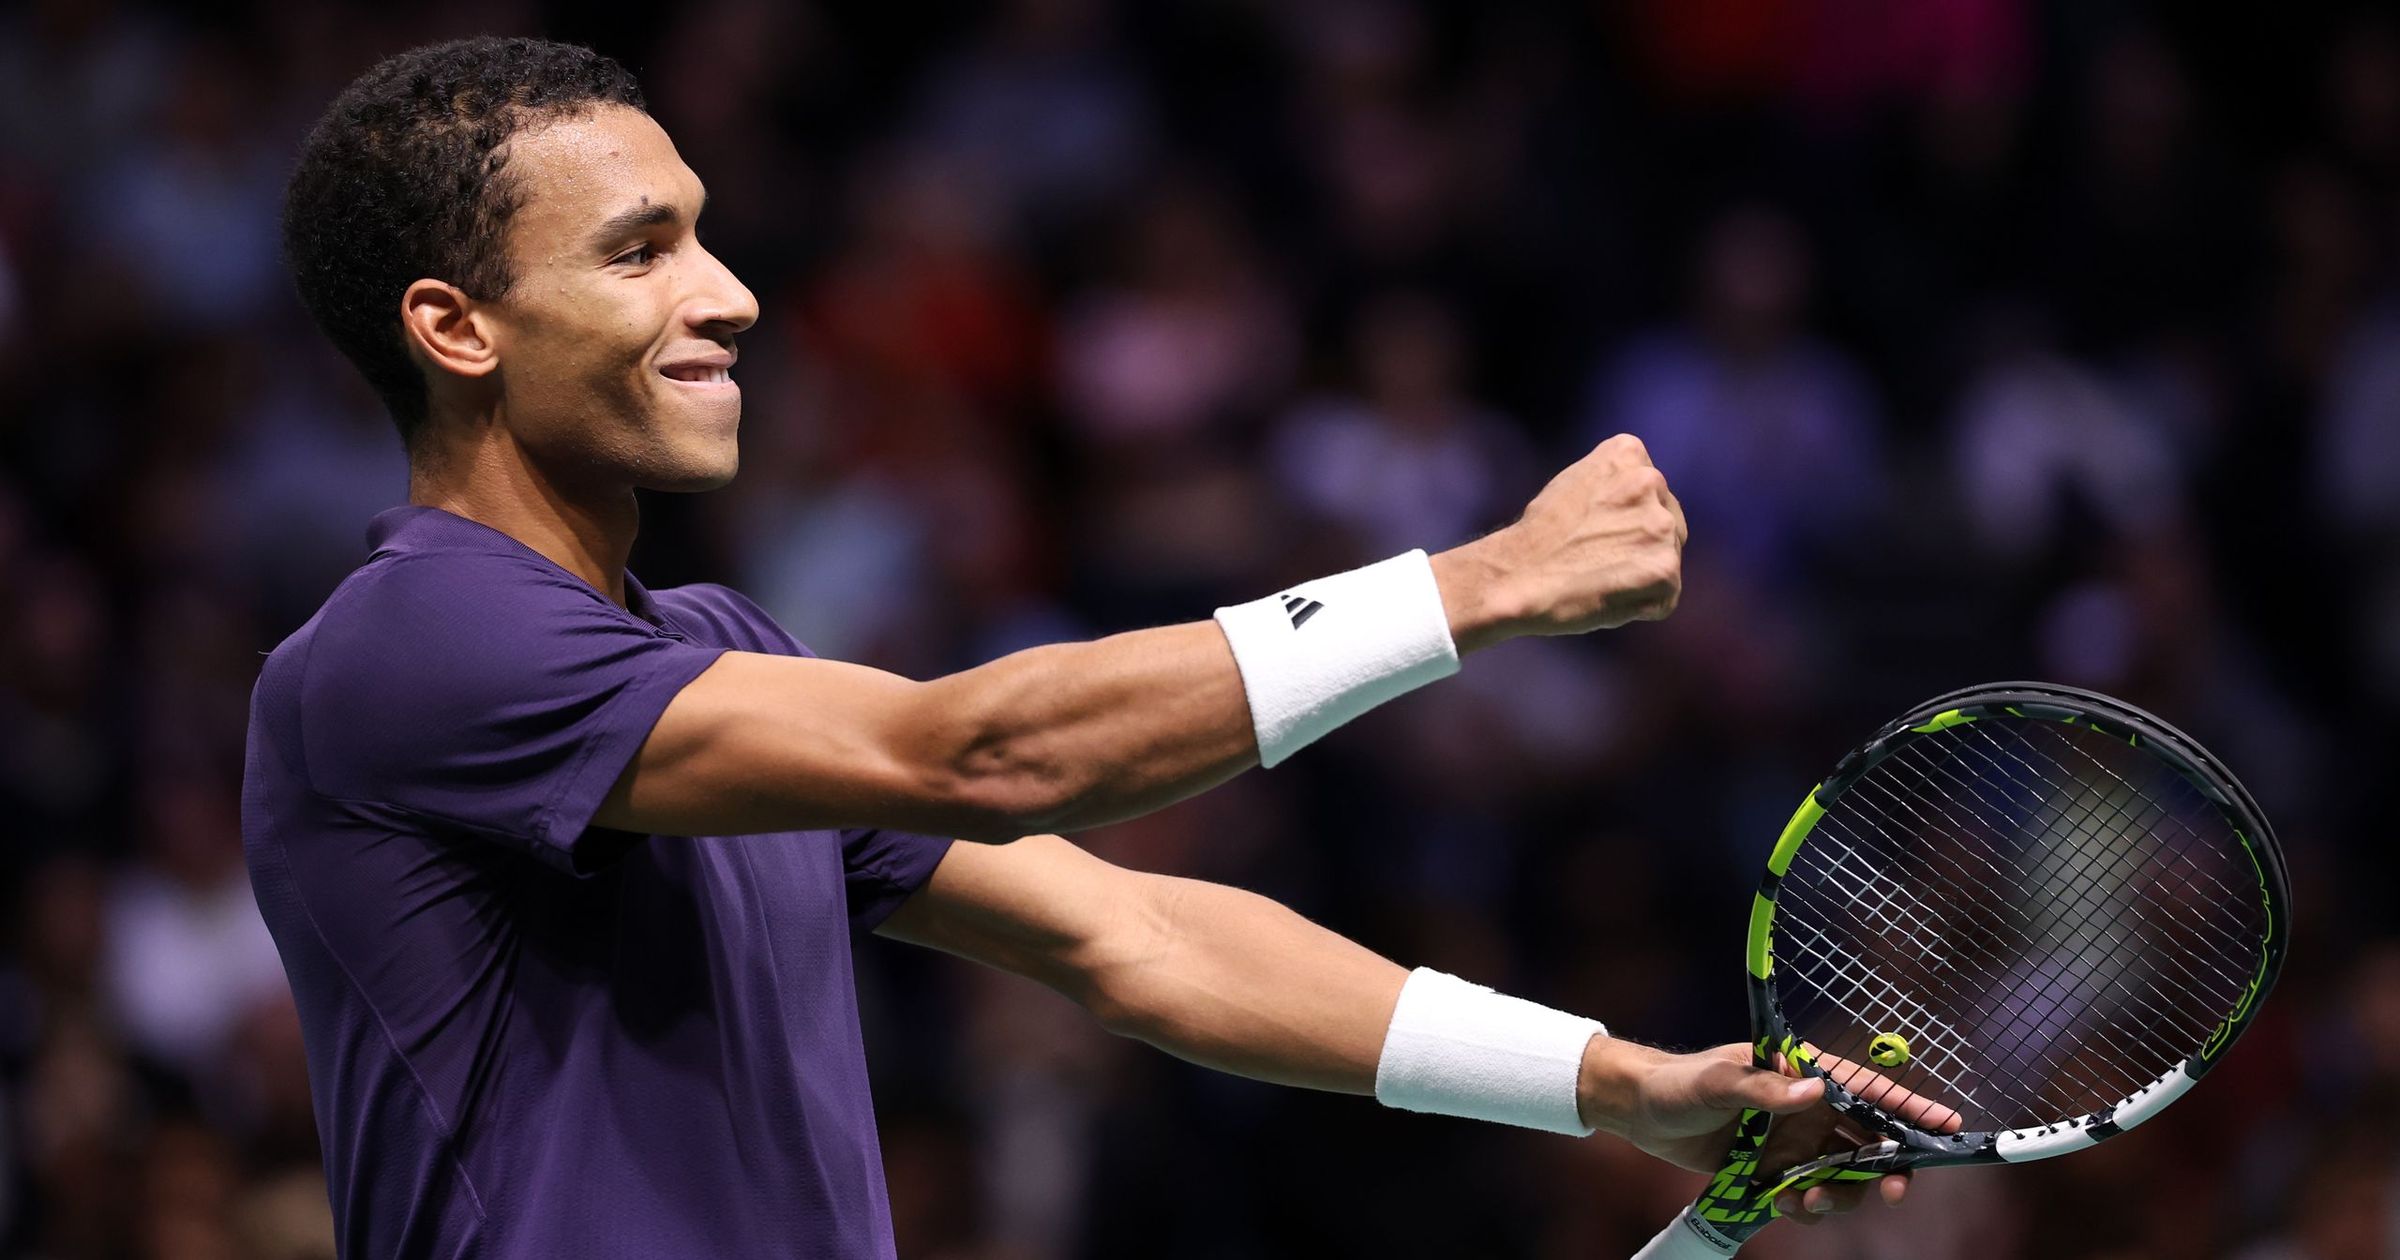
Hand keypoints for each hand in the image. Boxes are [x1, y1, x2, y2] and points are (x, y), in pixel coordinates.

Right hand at [1430, 434, 1686, 651]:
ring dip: (1638, 576)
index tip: (1591, 531)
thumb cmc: (1539, 537)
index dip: (1624, 521)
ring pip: (1666, 560)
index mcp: (1628, 452)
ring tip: (1597, 576)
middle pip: (1667, 525)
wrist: (1516, 576)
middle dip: (1639, 546)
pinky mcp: (1665, 568)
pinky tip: (1606, 596)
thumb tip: (1648, 507)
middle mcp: (1651, 481)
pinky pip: (1664, 597)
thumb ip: (1616, 485)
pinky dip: (1639, 606)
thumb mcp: (1575, 483)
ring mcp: (1662, 526)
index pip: (1652, 494)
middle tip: (1594, 559)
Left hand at [1577, 1039, 1964, 1222]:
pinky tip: (1781, 1204)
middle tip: (1891, 1192)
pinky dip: (1807, 1207)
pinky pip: (1812, 1196)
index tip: (1948, 1126)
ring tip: (1804, 1201)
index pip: (1867, 1088)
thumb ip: (1764, 1088)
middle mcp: (1809, 1108)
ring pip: (1846, 1176)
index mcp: (1803, 1072)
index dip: (1910, 1107)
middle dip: (1889, 1168)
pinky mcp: (1779, 1171)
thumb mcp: (1717, 1082)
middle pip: (1871, 1140)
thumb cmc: (1679, 1084)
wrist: (1641, 1112)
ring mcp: (1797, 1142)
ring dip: (1840, 1196)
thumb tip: (1815, 1091)